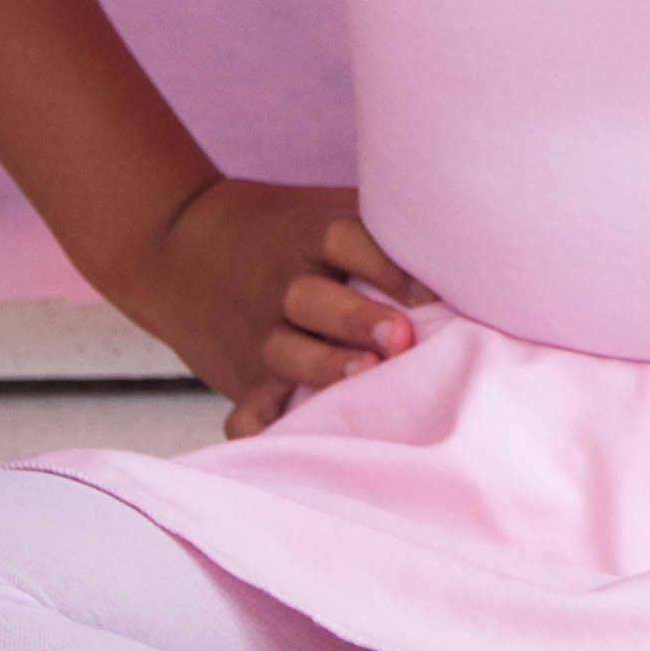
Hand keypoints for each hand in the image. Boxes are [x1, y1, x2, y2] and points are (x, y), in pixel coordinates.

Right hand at [106, 177, 436, 439]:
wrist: (181, 243)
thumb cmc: (284, 230)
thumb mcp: (323, 205)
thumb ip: (382, 219)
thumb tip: (468, 232)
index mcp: (309, 237)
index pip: (347, 240)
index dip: (386, 262)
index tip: (431, 289)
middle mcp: (283, 283)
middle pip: (313, 297)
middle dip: (356, 319)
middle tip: (399, 337)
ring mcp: (258, 330)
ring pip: (284, 350)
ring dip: (323, 367)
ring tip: (363, 379)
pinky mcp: (241, 375)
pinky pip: (244, 405)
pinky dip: (256, 428)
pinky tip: (277, 445)